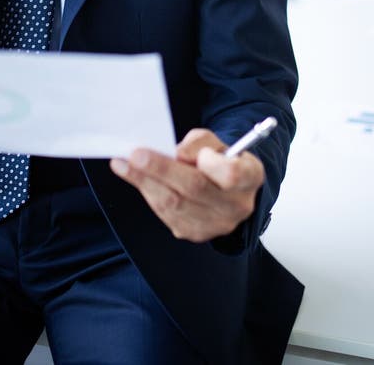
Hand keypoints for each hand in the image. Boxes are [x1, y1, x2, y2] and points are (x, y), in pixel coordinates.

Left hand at [110, 128, 264, 242]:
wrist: (225, 189)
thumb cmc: (219, 158)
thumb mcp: (215, 142)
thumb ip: (199, 143)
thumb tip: (176, 154)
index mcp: (249, 177)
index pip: (231, 174)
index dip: (208, 163)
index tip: (185, 151)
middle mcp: (236, 205)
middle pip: (195, 189)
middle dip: (160, 169)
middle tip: (135, 155)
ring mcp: (216, 224)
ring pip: (175, 204)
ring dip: (145, 182)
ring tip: (123, 164)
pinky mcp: (194, 233)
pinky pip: (166, 213)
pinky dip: (148, 192)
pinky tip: (134, 177)